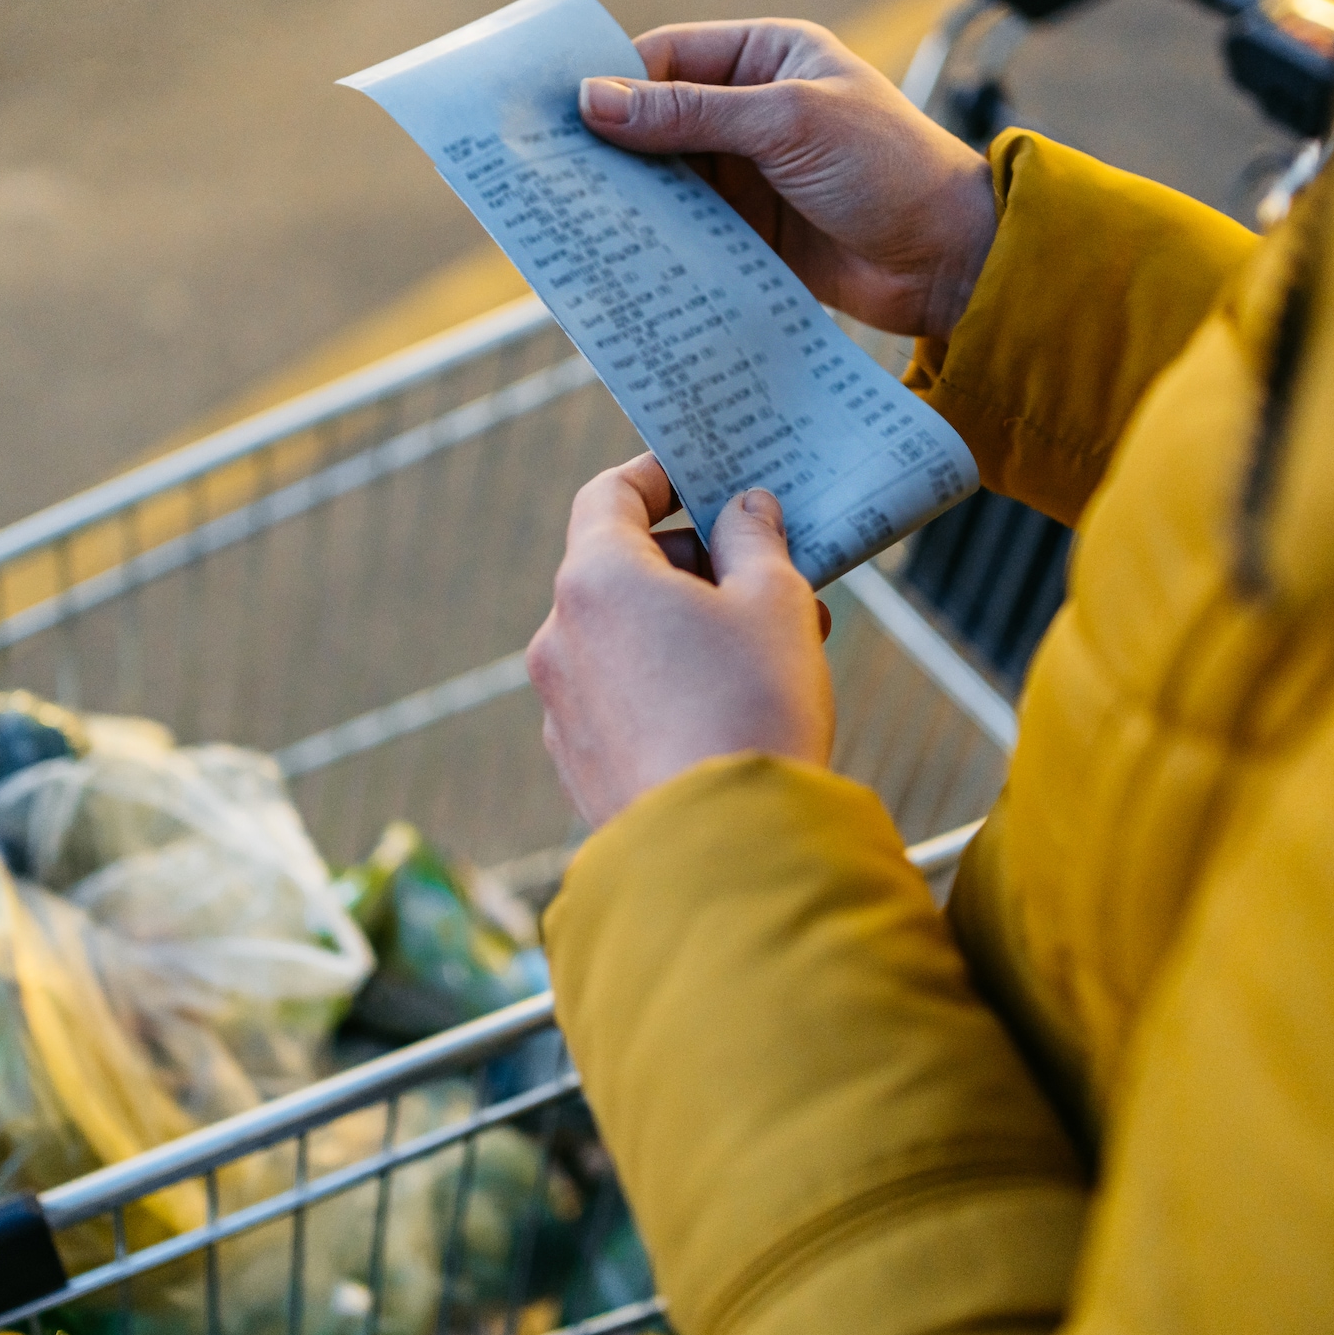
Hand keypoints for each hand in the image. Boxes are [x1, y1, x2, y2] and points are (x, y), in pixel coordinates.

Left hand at [528, 454, 835, 827]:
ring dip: (689, 628)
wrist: (723, 857)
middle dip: (697, 565)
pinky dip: (667, 684)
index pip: (609, 495)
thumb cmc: (750, 712)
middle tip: (770, 577)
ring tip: (773, 650)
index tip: (701, 477)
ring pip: (625, 639)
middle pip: (619, 569)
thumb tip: (745, 511)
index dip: (658, 477)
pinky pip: (621, 698)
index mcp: (596, 580)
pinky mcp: (577, 765)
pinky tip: (732, 709)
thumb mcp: (775, 603)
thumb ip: (756, 541)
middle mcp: (559, 638)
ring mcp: (560, 707)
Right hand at [581, 19, 996, 340]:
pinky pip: (689, 228)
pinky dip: (657, 238)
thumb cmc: (889, 169)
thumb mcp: (786, 124)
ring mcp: (751, 173)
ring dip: (630, 197)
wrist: (951, 261)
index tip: (559, 114)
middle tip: (549, 170)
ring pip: (668, 178)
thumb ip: (690, 114)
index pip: (668, 58)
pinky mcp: (753, 231)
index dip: (614, 82)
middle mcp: (754, 110)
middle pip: (658, 120)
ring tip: (571, 215)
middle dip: (611, 146)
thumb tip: (595, 101)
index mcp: (769, 57)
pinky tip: (619, 251)